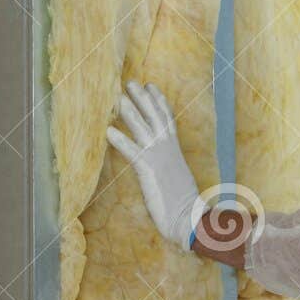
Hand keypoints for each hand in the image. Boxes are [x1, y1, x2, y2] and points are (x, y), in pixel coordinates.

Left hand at [105, 82, 200, 248]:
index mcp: (175, 150)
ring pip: (142, 127)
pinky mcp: (149, 169)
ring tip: (119, 96)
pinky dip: (120, 140)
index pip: (167, 120)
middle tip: (131, 82)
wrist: (190, 218)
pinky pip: (132, 151)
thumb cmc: (184, 205)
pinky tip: (108, 130)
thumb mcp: (178, 179)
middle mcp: (167, 149)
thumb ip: (169, 168)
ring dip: (130, 110)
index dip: (159, 102)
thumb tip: (163, 166)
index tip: (152, 87)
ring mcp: (158, 157)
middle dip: (143, 98)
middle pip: (155, 116)